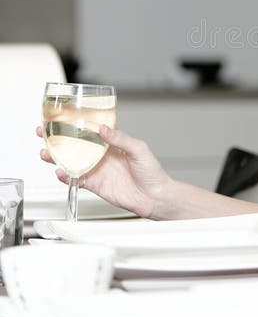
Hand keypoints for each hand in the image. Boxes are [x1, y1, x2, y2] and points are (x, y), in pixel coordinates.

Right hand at [37, 125, 172, 218]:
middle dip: (58, 139)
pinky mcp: (95, 185)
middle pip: (75, 145)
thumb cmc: (152, 172)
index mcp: (112, 142)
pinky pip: (77, 179)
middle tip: (43, 133)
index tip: (60, 119)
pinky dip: (66, 176)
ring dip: (57, 158)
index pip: (89, 130)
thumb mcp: (138, 149)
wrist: (155, 197)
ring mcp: (97, 169)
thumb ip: (120, 139)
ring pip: (71, 162)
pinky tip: (60, 172)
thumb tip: (103, 129)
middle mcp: (102, 155)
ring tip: (45, 153)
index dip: (74, 124)